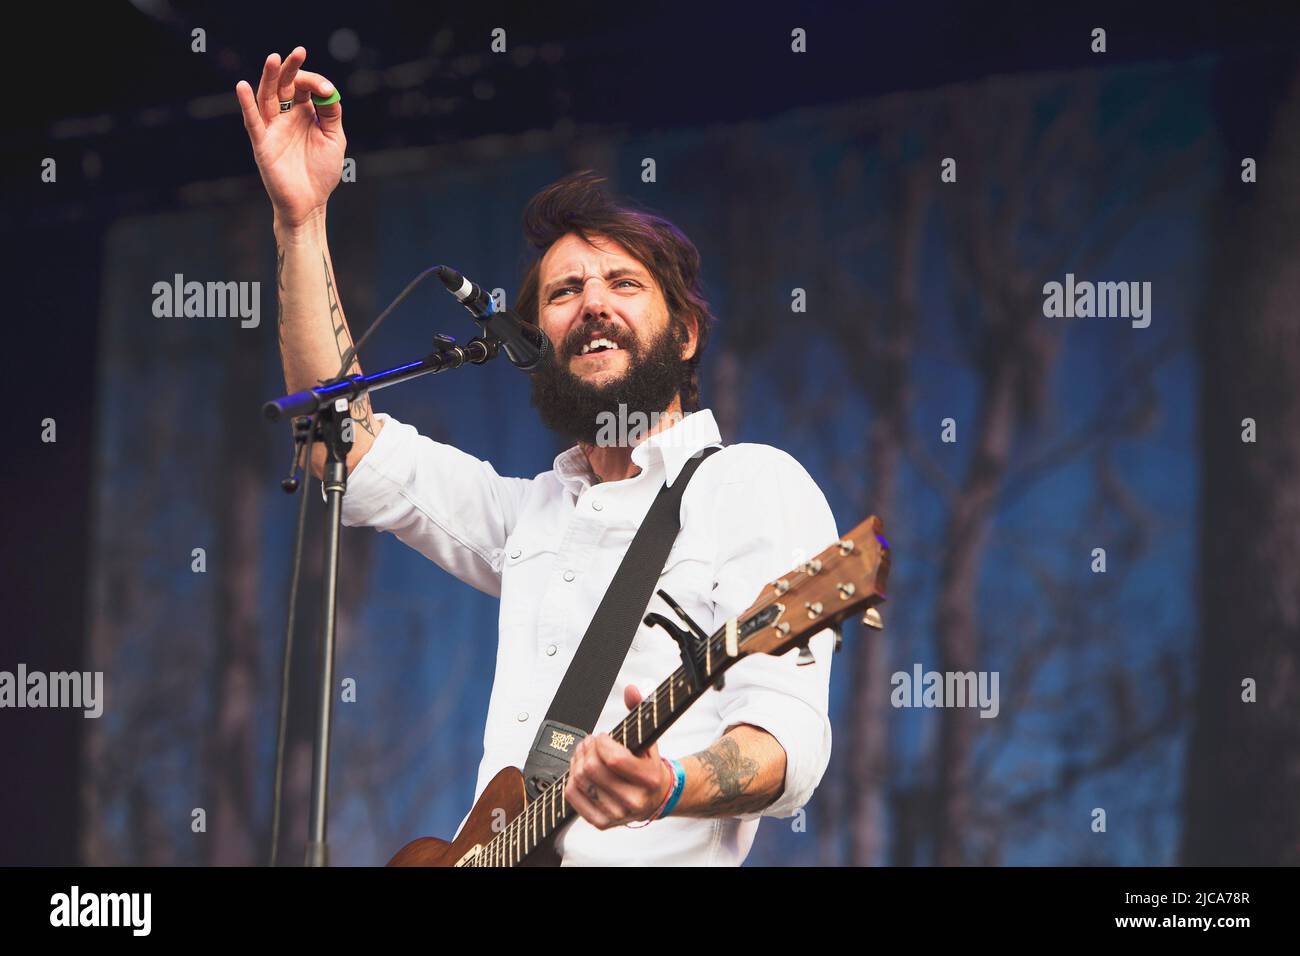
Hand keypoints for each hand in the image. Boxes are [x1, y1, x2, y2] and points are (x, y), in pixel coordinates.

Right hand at [234, 47, 346, 228]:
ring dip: (268, 78)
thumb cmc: (322, 172)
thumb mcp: (334, 138)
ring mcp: (272, 129)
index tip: (326, 90)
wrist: (310, 203)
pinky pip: (252, 121)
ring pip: (266, 97)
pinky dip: (246, 104)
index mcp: (304, 113)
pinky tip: (242, 86)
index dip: (314, 83)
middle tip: (297, 52)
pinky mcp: (262, 144)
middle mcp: (285, 117)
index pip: (303, 87)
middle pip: (283, 86)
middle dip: (290, 69)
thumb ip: (331, 113)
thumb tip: (328, 89)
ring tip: (273, 58)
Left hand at [564, 685, 673, 829]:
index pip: (614, 758)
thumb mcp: (648, 737)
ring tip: (584, 752)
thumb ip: (639, 710)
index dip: (602, 742)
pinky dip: (570, 778)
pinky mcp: (600, 822)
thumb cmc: (647, 765)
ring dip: (577, 759)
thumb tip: (630, 690)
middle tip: (590, 741)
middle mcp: (633, 800)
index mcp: (649, 779)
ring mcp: (616, 814)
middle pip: (593, 769)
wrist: (654, 797)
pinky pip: (572, 795)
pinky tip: (580, 769)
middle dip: (587, 748)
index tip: (603, 736)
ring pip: (580, 780)